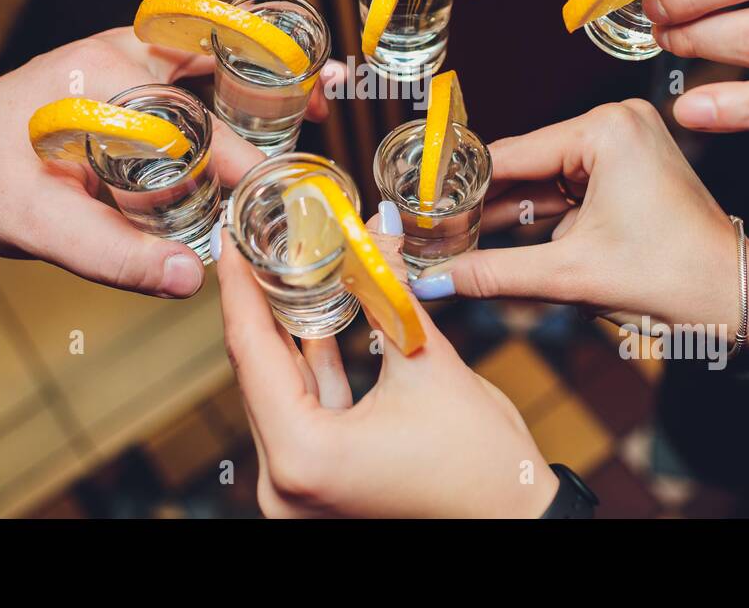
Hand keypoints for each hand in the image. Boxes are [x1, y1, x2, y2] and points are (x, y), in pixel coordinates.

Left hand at [0, 29, 335, 297]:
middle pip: (221, 59)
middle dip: (278, 82)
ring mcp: (119, 61)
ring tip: (313, 104)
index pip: (201, 116)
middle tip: (331, 104)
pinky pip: (186, 77)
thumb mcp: (33, 223)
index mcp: (105, 76)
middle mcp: (120, 54)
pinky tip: (254, 119)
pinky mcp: (118, 80)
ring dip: (258, 81)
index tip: (289, 192)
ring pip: (210, 61)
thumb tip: (192, 278)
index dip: (252, 158)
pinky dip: (226, 92)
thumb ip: (110, 253)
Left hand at [214, 212, 556, 516]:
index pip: (251, 353)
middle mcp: (284, 484)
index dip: (239, 288)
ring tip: (279, 272)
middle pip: (258, 375)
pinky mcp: (317, 487)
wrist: (518, 519)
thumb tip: (373, 229)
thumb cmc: (483, 463)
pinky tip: (312, 321)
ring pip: (278, 393)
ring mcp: (297, 493)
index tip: (230, 239)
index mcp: (303, 456)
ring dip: (283, 335)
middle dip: (258, 305)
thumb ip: (388, 290)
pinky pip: (300, 416)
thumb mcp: (427, 361)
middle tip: (251, 245)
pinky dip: (308, 371)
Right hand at [410, 100, 748, 348]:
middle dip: (484, 202)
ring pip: (545, 179)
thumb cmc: (676, 276)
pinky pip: (570, 188)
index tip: (420, 204)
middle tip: (434, 229)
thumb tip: (435, 279)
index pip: (511, 154)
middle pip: (526, 164)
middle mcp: (616, 124)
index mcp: (606, 130)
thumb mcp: (572, 275)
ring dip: (510, 212)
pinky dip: (542, 215)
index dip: (461, 185)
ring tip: (460, 238)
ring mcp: (625, 145)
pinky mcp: (629, 170)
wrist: (740, 299)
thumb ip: (495, 273)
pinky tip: (504, 238)